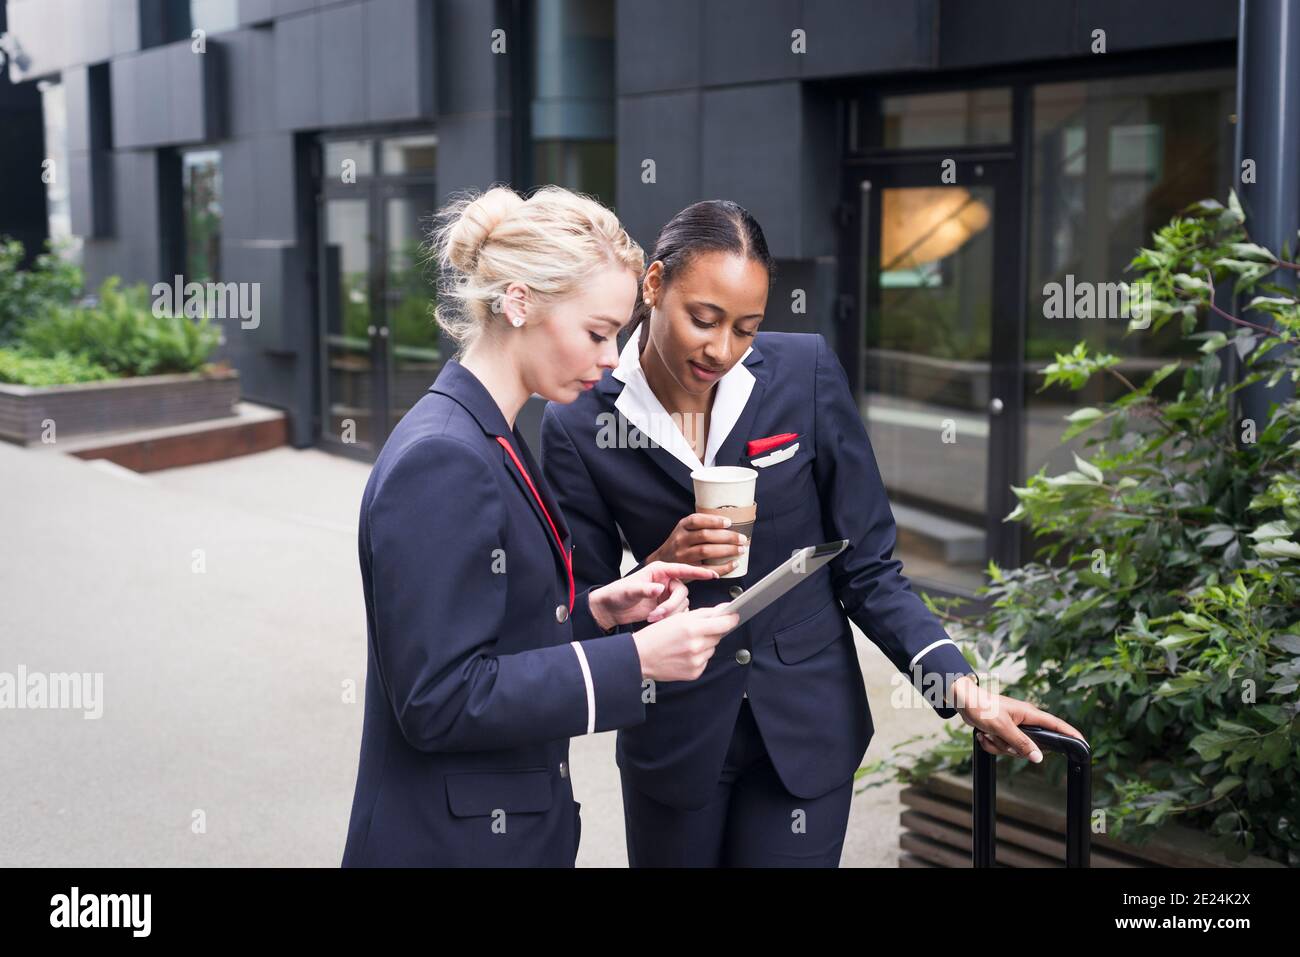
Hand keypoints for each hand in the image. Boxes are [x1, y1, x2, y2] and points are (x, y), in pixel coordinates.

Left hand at [589, 562, 720, 629]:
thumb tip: (658, 589)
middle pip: (682, 592)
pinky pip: (677, 613)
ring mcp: (666, 595)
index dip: (699, 571)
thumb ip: (644, 589)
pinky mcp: (665, 607)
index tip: (712, 575)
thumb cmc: (616, 594)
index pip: (683, 569)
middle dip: (672, 605)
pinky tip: (656, 620)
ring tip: (652, 618)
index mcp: (659, 571)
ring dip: (670, 613)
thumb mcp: (629, 590)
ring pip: (681, 604)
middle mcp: (665, 581)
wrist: (609, 609)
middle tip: (658, 614)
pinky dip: (669, 618)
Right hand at [633, 603, 738, 681]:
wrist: (640, 658)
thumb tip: (723, 610)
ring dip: (705, 644)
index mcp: (692, 628)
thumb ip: (703, 614)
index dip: (731, 619)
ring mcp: (696, 661)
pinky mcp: (694, 673)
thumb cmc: (655, 636)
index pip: (724, 623)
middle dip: (712, 631)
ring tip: (686, 643)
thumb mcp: (677, 617)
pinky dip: (699, 656)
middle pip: (718, 635)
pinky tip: (684, 654)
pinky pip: (705, 661)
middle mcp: (696, 645)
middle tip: (696, 630)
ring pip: (712, 648)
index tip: (734, 615)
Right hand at [647, 512, 747, 575]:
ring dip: (726, 550)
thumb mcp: (684, 530)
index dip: (714, 521)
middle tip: (742, 538)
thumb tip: (729, 524)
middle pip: (705, 536)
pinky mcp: (687, 569)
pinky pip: (706, 569)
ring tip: (740, 550)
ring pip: (706, 551)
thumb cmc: (678, 544)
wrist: (660, 562)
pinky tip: (733, 564)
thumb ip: (700, 526)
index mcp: (682, 527)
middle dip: (727, 537)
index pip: (697, 520)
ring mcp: (683, 555)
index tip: (729, 522)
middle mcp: (681, 540)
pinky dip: (722, 567)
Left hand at [953, 676, 1084, 763]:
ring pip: (1013, 749)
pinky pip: (1001, 747)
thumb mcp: (1002, 727)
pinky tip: (982, 735)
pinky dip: (990, 744)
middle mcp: (1024, 721)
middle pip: (1031, 745)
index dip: (1070, 734)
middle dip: (1012, 747)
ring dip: (997, 745)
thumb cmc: (982, 707)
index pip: (1056, 725)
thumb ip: (1021, 743)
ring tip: (987, 732)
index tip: (1083, 743)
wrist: (962, 701)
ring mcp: (1013, 727)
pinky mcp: (1002, 732)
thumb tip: (1038, 757)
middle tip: (999, 736)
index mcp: (1029, 714)